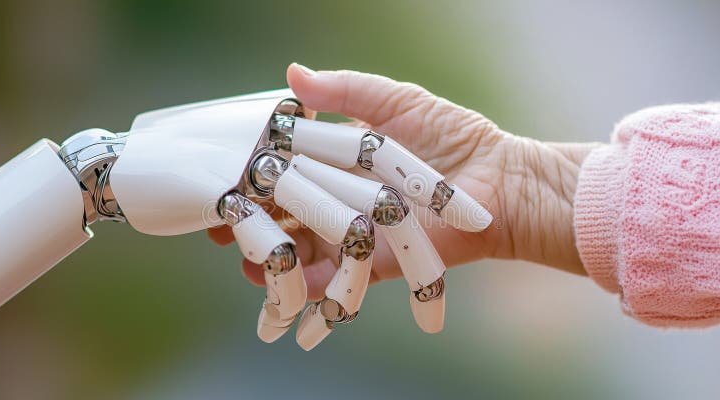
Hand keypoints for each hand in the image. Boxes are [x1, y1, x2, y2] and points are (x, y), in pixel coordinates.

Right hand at [209, 64, 599, 300]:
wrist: (501, 183)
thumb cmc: (454, 133)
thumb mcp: (396, 100)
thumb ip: (347, 90)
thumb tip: (291, 73)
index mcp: (342, 157)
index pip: (287, 167)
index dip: (254, 175)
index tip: (222, 180)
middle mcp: (345, 195)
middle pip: (288, 210)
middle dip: (253, 221)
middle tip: (218, 229)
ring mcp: (358, 230)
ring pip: (304, 245)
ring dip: (272, 258)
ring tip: (245, 265)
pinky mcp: (376, 260)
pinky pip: (336, 275)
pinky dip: (307, 283)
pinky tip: (280, 284)